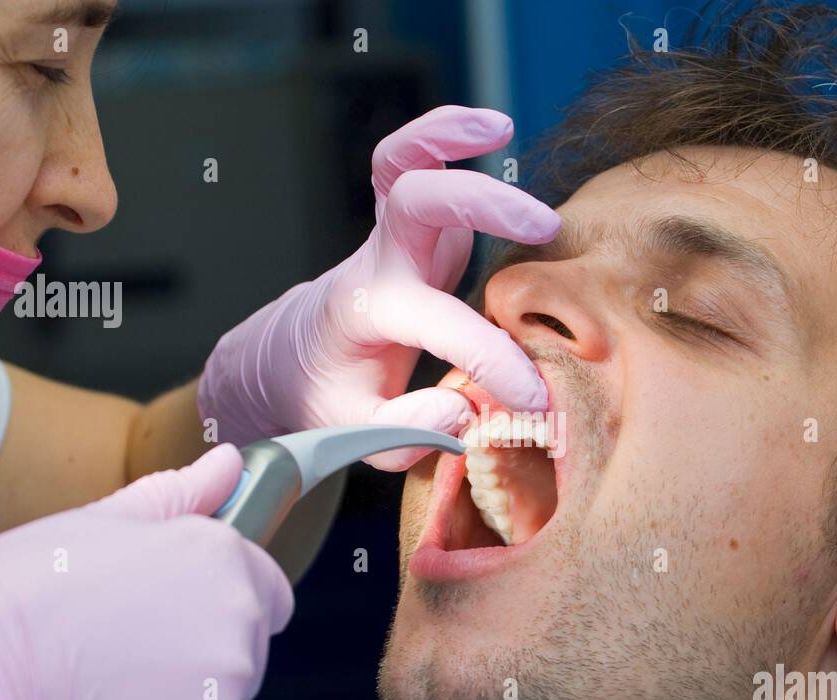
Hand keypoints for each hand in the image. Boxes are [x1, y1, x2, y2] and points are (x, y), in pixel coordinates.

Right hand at [0, 445, 292, 699]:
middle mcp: (239, 612)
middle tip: (126, 650)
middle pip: (247, 642)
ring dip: (184, 696)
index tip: (176, 612)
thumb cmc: (21, 595)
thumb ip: (179, 493)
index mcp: (221, 553)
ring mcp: (230, 681)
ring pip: (224, 693)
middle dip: (201, 647)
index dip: (221, 599)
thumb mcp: (100, 521)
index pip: (266, 585)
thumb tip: (228, 464)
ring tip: (112, 686)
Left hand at [198, 105, 560, 469]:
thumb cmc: (332, 397)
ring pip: (401, 162)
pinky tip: (490, 128)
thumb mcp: (359, 433)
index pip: (436, 324)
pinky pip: (410, 159)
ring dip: (445, 134)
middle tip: (545, 227)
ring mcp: (390, 236)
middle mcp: (377, 264)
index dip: (491, 359)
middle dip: (482, 203)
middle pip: (414, 205)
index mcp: (366, 315)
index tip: (532, 396)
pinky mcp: (403, 222)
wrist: (292, 359)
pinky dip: (444, 132)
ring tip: (500, 128)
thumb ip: (408, 428)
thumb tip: (463, 408)